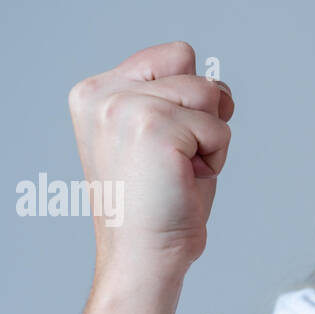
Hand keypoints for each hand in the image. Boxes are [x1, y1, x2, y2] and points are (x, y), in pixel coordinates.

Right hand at [67, 40, 233, 285]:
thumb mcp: (157, 138)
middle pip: (194, 67)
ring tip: (179, 172)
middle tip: (175, 161)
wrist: (143, 258)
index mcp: (95, 92)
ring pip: (210, 94)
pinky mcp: (154, 126)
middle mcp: (102, 93)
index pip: (174, 55)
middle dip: (202, 115)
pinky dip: (215, 160)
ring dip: (210, 139)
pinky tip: (184, 182)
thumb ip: (174, 99)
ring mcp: (125, 107)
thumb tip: (219, 87)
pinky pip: (220, 128)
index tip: (166, 144)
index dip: (190, 99)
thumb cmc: (158, 207)